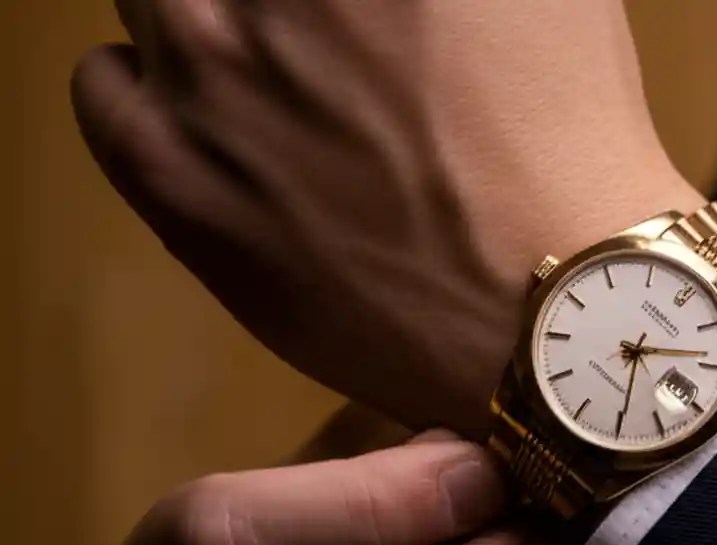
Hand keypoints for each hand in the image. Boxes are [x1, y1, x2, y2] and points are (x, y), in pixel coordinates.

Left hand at [71, 1, 704, 433]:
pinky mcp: (170, 172)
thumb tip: (393, 1)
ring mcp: (199, 73)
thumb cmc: (571, 136)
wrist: (557, 300)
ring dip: (208, 20)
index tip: (346, 13)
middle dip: (269, 1)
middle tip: (316, 33)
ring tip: (272, 73)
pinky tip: (211, 115)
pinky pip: (102, 83)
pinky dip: (147, 82)